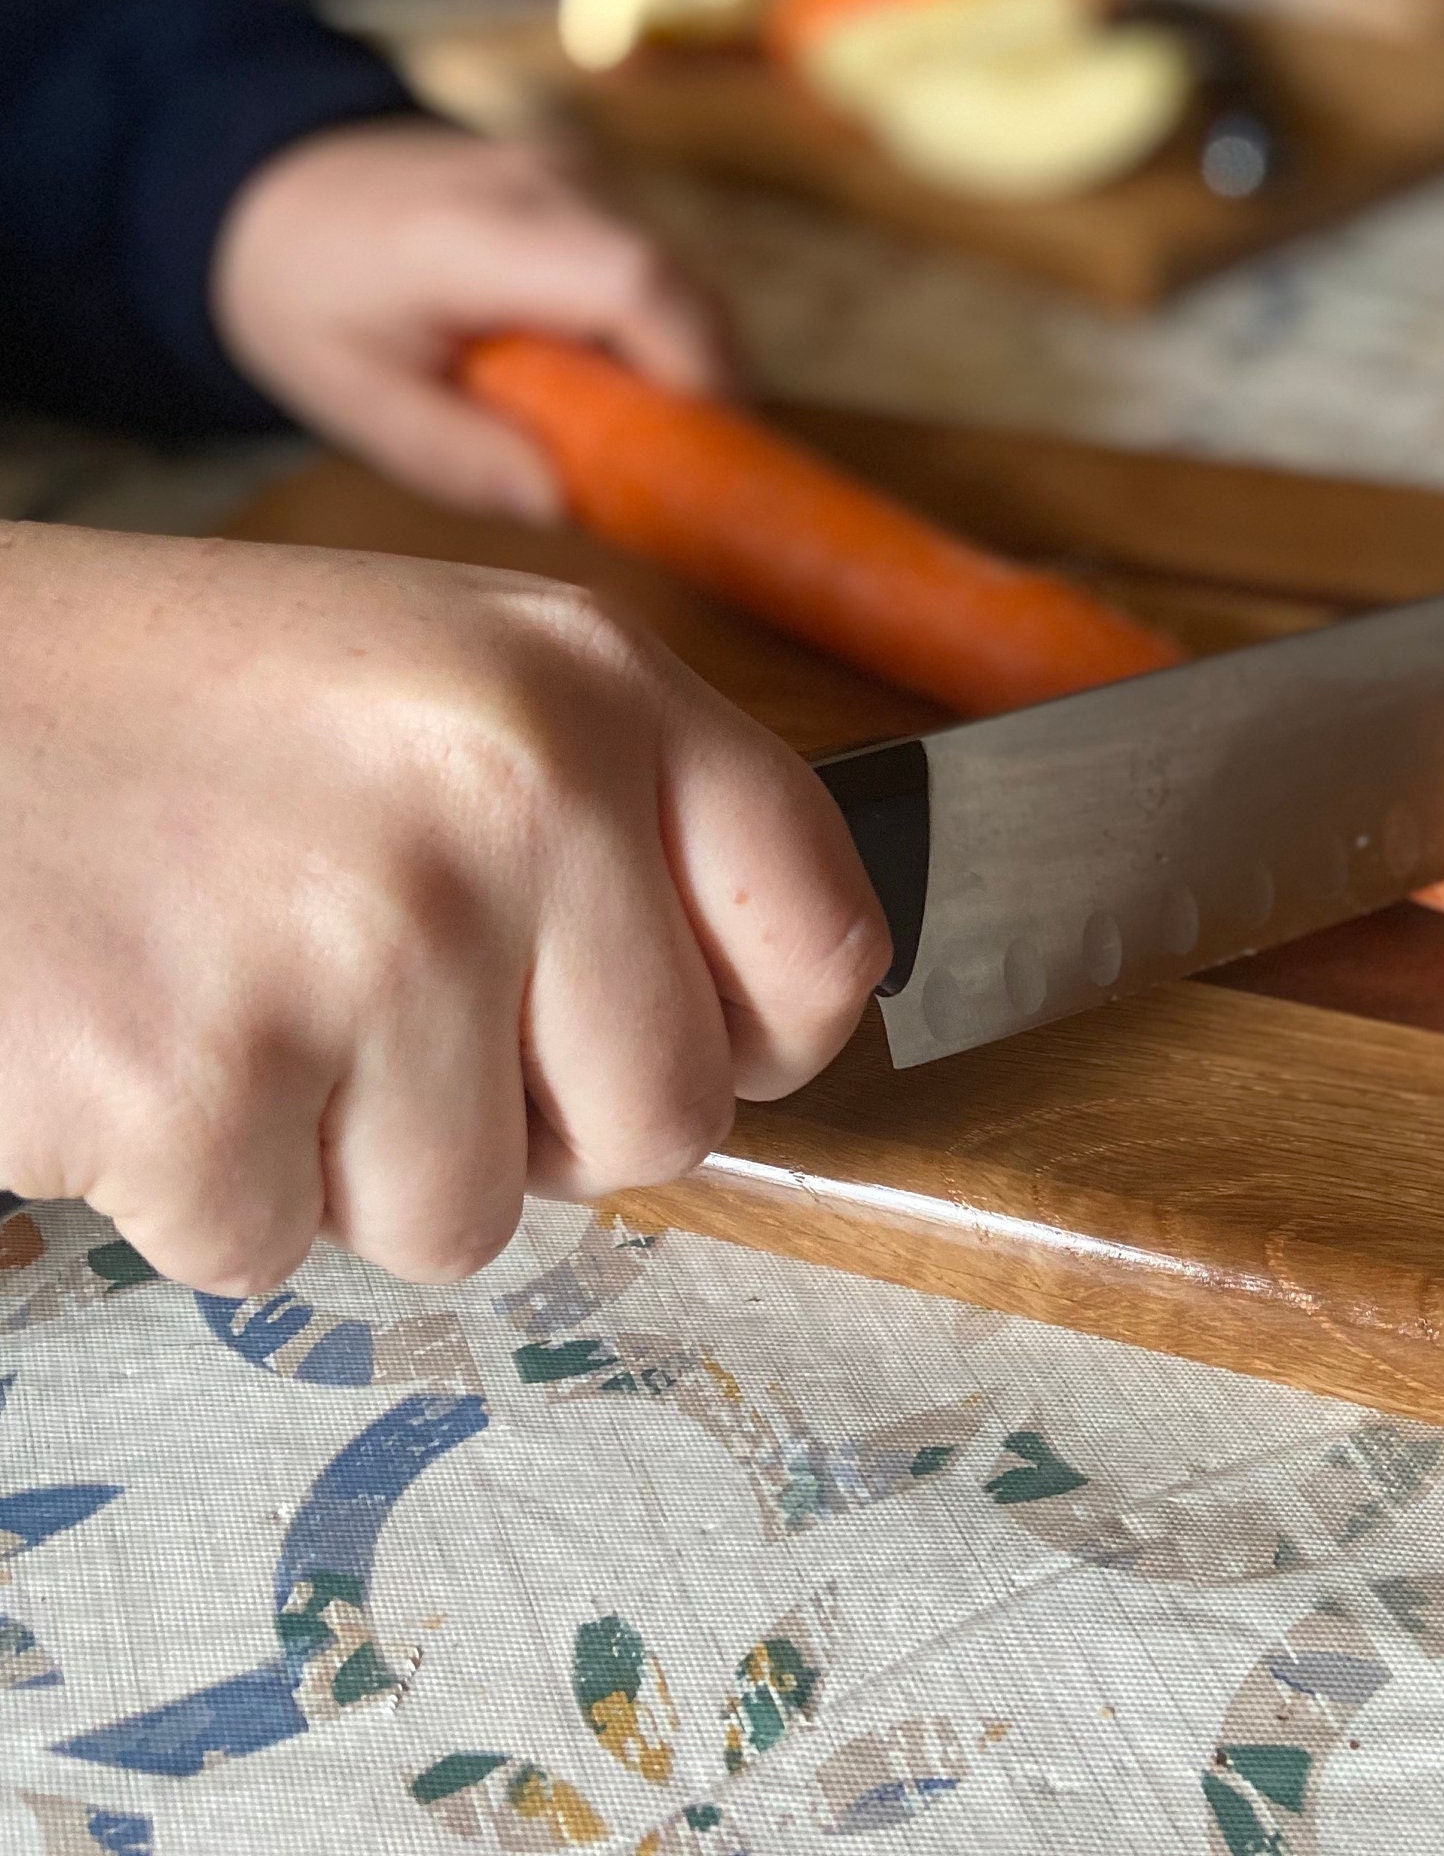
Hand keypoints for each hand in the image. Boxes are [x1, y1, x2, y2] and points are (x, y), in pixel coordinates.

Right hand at [0, 523, 885, 1292]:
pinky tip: (135, 1037)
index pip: (821, 943)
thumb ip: (622, 828)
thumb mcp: (437, 682)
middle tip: (385, 1022)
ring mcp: (367, 936)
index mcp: (592, 686)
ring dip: (346, 1160)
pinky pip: (277, 1249)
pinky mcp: (204, 1076)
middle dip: (533, 1125)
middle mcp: (516, 794)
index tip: (673, 1042)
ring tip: (238, 1000)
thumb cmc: (163, 716)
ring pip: (470, 1218)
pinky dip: (197, 1188)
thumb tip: (758, 1038)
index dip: (755, 1035)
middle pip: (663, 1123)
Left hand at [213, 121, 727, 525]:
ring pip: (683, 277)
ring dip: (687, 360)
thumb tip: (566, 502)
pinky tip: (622, 380)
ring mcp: (570, 168)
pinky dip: (662, 330)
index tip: (708, 455)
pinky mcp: (591, 177)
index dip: (695, 370)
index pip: (631, 283)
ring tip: (649, 433)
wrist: (277, 193)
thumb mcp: (358, 404)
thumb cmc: (311, 306)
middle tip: (693, 472)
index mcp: (468, 237)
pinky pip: (658, 265)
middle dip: (708, 383)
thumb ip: (459, 457)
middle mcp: (536, 182)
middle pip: (680, 284)